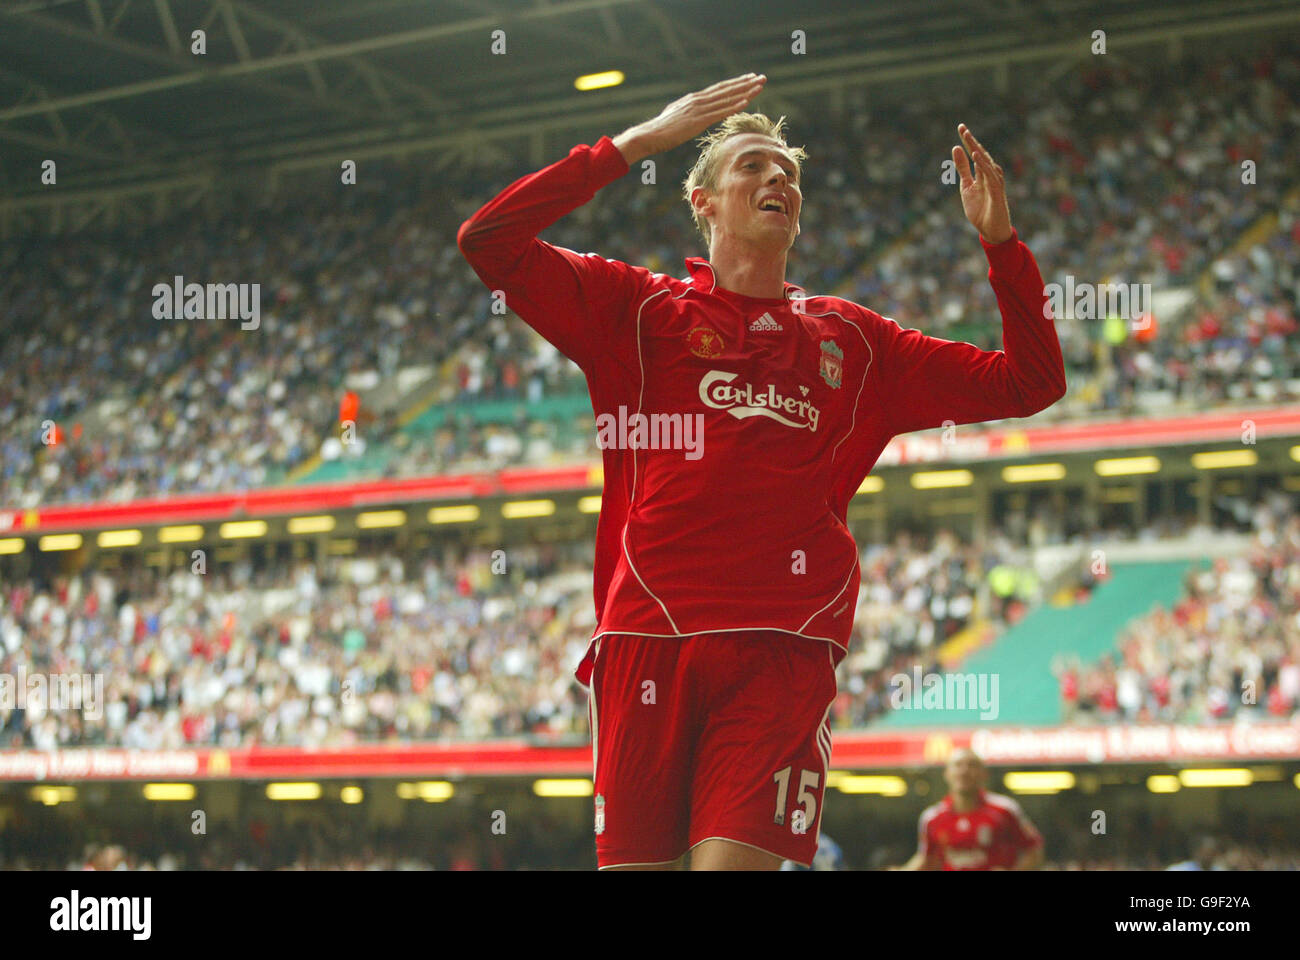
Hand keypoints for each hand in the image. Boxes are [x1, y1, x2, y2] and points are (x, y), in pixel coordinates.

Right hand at [613, 73, 766, 165]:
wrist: (649, 135)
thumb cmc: (661, 131)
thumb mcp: (677, 117)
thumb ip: (688, 113)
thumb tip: (694, 114)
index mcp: (694, 99)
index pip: (719, 89)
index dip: (735, 84)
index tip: (749, 79)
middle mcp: (698, 100)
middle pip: (726, 90)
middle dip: (745, 84)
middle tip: (761, 77)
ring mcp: (698, 109)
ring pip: (726, 99)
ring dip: (745, 92)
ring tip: (759, 86)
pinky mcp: (697, 121)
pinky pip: (719, 112)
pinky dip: (733, 106)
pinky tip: (746, 102)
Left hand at [952, 123, 1012, 244]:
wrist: (990, 230)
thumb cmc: (980, 209)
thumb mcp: (966, 187)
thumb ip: (962, 168)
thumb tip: (956, 148)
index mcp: (982, 173)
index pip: (975, 153)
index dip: (968, 141)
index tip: (961, 127)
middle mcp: (990, 174)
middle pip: (981, 154)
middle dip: (971, 142)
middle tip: (962, 128)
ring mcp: (995, 182)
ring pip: (987, 162)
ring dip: (977, 150)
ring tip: (968, 139)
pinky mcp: (997, 192)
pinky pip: (991, 176)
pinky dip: (984, 165)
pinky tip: (976, 156)